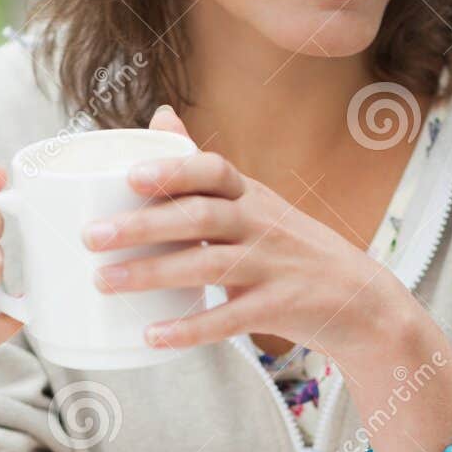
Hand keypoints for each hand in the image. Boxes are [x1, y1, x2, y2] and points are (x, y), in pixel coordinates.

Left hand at [81, 104, 395, 358]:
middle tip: (91, 237)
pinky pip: (229, 320)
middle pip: (199, 218)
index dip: (172, 171)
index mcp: (251, 195)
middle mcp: (261, 225)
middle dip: (142, 226)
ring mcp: (271, 266)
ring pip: (207, 267)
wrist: (360, 299)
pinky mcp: (277, 308)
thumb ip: (204, 169)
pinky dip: (190, 328)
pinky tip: (154, 335)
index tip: (129, 177)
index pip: (214, 171)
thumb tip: (159, 116)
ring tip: (105, 281)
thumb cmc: (291, 246)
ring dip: (152, 274)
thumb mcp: (254, 200)